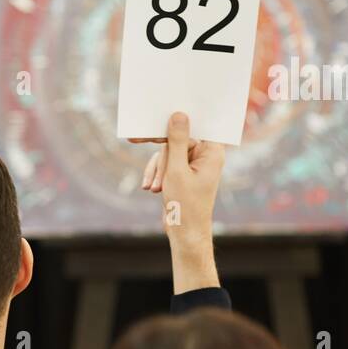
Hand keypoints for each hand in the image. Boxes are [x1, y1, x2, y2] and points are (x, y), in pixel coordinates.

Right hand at [134, 112, 224, 292]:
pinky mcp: (183, 172)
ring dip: (158, 169)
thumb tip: (179, 115)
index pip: (194, 127)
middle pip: (178, 139)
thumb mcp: (177, 170)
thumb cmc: (185, 204)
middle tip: (136, 138)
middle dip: (162, 154)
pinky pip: (166, 164)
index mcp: (211, 152)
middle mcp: (205, 156)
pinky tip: (152, 189)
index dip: (175, 122)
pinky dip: (157, 174)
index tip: (156, 119)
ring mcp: (194, 164)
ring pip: (169, 152)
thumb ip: (177, 141)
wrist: (185, 232)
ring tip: (154, 188)